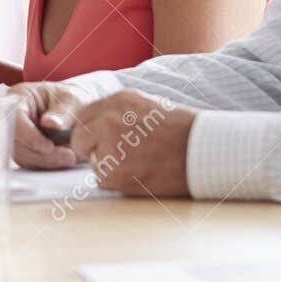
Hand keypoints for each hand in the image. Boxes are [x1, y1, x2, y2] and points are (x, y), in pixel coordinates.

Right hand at [7, 81, 85, 169]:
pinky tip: (64, 158)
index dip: (28, 136)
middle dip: (41, 154)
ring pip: (21, 156)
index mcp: (18, 96)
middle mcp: (11, 116)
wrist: (76, 110)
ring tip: (71, 156)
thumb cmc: (71, 100)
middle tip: (68, 156)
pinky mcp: (22, 150)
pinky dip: (48, 164)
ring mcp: (15, 135)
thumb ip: (63, 112)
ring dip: (46, 161)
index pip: (12, 118)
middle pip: (14, 142)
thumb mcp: (72, 100)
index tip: (48, 146)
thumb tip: (50, 123)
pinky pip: (30, 163)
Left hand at [69, 90, 195, 196]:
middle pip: (78, 138)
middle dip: (91, 149)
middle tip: (117, 156)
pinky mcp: (114, 171)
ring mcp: (109, 145)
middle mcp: (108, 119)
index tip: (99, 140)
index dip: (90, 131)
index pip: (83, 116)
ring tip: (137, 163)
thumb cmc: (182, 131)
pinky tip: (140, 173)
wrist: (202, 150)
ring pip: (91, 161)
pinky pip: (101, 180)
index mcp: (117, 100)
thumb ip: (118, 113)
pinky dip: (117, 181)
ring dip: (107, 166)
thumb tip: (96, 127)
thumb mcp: (147, 106)